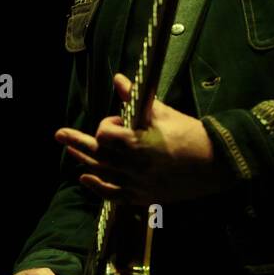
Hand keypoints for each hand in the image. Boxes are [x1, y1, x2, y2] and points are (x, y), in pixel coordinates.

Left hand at [56, 72, 232, 204]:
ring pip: (102, 174)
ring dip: (84, 162)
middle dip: (77, 143)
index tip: (119, 120)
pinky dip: (98, 187)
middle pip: (97, 155)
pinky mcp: (144, 196)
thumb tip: (117, 79)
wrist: (215, 163)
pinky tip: (85, 178)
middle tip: (59, 135)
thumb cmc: (189, 133)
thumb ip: (135, 98)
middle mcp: (134, 166)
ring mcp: (138, 184)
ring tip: (70, 152)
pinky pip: (114, 195)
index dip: (107, 124)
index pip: (105, 134)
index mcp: (139, 142)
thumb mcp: (161, 112)